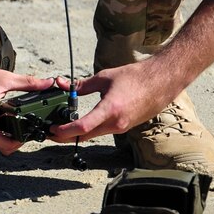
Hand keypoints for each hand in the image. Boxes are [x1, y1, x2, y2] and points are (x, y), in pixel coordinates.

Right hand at [0, 66, 57, 154]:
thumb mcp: (2, 78)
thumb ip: (28, 83)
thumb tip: (48, 83)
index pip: (6, 144)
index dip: (22, 141)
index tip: (32, 130)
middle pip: (4, 146)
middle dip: (20, 140)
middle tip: (32, 128)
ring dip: (12, 136)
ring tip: (24, 123)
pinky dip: (4, 131)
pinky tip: (12, 119)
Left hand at [47, 62, 180, 142]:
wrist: (161, 82)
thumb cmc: (135, 77)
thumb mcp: (104, 77)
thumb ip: (81, 84)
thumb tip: (62, 84)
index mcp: (110, 109)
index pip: (82, 127)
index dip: (64, 131)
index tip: (53, 130)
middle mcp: (116, 123)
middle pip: (85, 136)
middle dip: (66, 136)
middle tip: (52, 133)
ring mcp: (122, 127)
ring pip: (94, 134)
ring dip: (78, 134)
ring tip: (63, 128)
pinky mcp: (125, 127)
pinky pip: (104, 131)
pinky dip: (91, 129)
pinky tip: (82, 123)